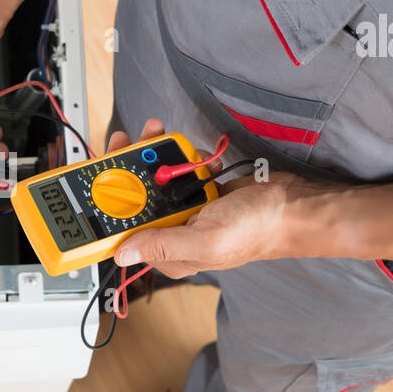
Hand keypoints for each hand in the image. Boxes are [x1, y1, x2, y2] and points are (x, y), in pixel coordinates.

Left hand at [109, 119, 332, 277]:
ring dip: (157, 156)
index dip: (106, 203)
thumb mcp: (204, 241)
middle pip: (134, 198)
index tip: (98, 173)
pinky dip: (184, 157)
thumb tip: (122, 255)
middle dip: (129, 167)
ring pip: (155, 179)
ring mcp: (184, 209)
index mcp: (167, 253)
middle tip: (129, 141)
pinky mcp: (197, 190)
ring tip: (160, 136)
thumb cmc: (257, 231)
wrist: (293, 205)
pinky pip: (179, 169)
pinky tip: (197, 155)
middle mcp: (172, 232)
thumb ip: (161, 245)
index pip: (123, 230)